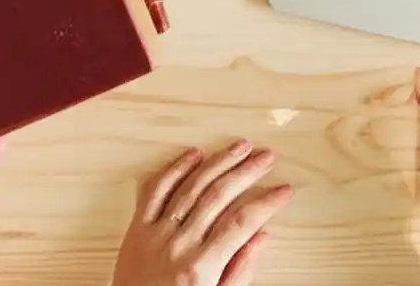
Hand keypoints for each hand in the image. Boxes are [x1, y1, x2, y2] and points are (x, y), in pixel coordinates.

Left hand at [113, 141, 293, 285]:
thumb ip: (239, 271)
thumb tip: (260, 237)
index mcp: (200, 267)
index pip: (242, 222)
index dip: (266, 202)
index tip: (283, 190)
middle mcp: (177, 245)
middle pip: (219, 196)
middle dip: (247, 172)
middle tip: (267, 157)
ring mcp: (154, 234)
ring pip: (191, 186)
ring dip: (219, 162)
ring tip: (240, 147)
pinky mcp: (136, 229)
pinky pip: (155, 191)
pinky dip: (174, 169)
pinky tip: (193, 155)